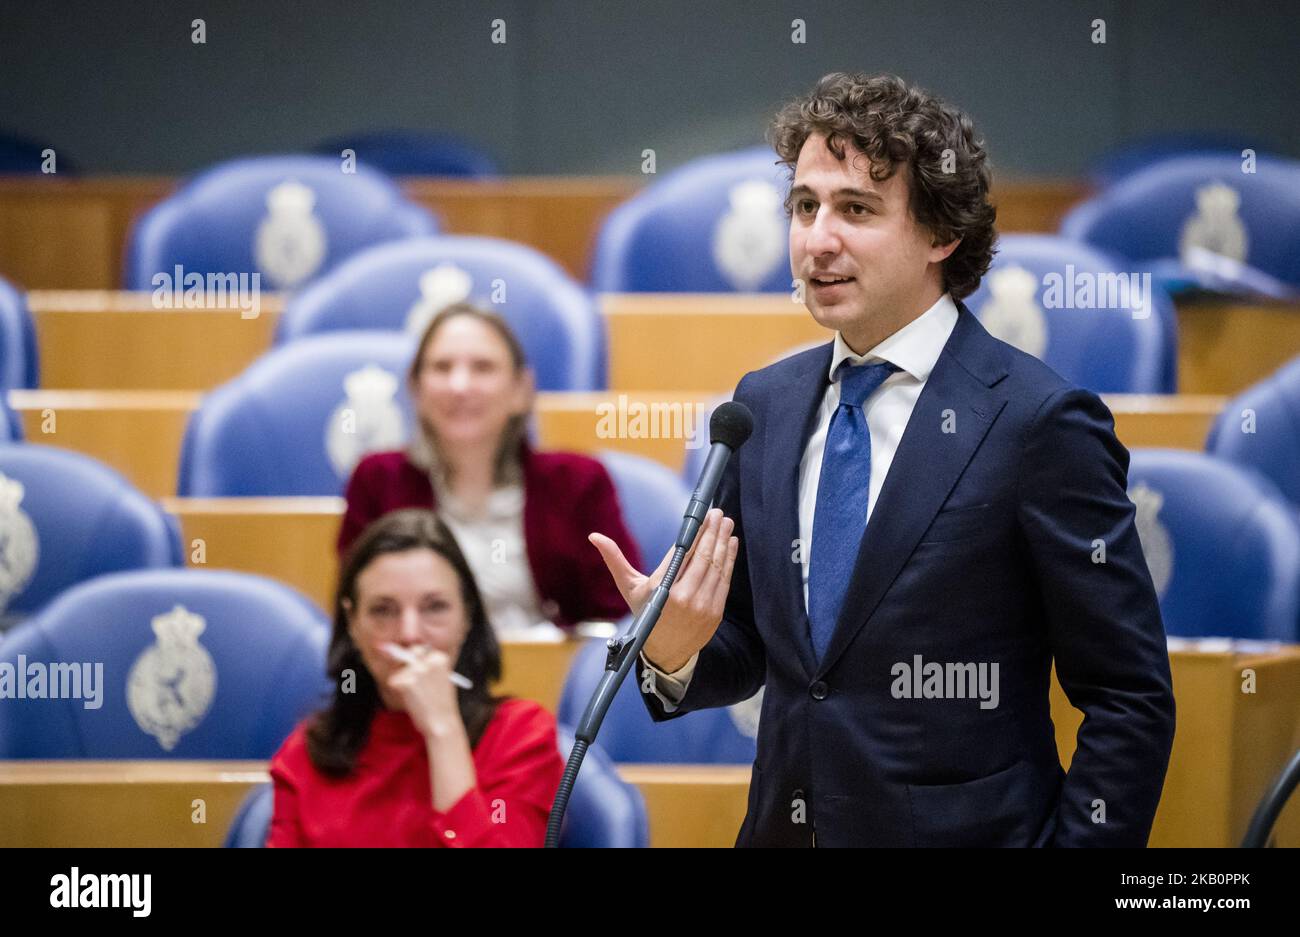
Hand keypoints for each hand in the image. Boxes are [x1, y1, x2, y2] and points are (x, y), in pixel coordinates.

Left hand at [384, 647, 462, 739]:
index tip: (417, 676)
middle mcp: (429, 659)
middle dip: (406, 666)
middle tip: (412, 684)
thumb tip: (395, 652)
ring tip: (418, 697)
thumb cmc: (440, 705)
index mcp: (440, 657)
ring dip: (402, 683)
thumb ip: (425, 666)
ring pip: (398, 670)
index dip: (416, 662)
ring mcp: (417, 669)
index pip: (420, 650)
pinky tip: (412, 700)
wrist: (442, 723)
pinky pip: (393, 681)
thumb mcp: (439, 679)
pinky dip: (398, 691)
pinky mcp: (407, 681)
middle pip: (408, 653)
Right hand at [588, 508, 738, 672]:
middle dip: (712, 532)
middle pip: (702, 557)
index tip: (702, 517)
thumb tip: (594, 537)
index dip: (694, 533)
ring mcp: (702, 606)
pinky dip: (729, 560)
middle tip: (718, 513)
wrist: (666, 653)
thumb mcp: (628, 588)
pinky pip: (724, 580)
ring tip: (726, 523)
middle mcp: (683, 598)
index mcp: (661, 590)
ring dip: (722, 542)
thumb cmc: (646, 613)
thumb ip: (615, 560)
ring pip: (716, 567)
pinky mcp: (715, 612)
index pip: (682, 553)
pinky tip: (730, 544)